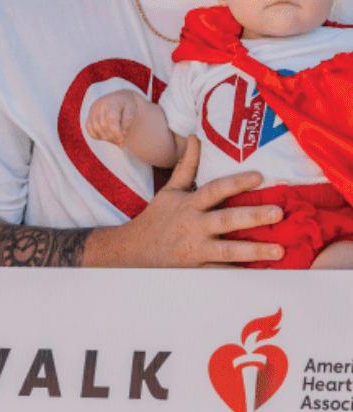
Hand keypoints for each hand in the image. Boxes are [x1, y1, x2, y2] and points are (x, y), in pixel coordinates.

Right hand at [85, 90, 142, 145]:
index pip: (111, 119)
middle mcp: (98, 106)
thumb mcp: (132, 108)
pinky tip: (108, 137)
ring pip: (96, 129)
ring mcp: (92, 111)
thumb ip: (128, 119)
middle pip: (103, 126)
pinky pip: (90, 130)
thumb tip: (122, 133)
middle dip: (113, 137)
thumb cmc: (126, 103)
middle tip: (122, 142)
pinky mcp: (88, 116)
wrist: (118, 97)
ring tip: (116, 141)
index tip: (123, 140)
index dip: (116, 132)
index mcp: (111, 102)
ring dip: (106, 138)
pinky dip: (98, 136)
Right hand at [86, 135, 283, 266]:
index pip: (214, 190)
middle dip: (252, 217)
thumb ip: (187, 165)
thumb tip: (194, 137)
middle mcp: (193, 226)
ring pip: (227, 251)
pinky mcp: (195, 270)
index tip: (259, 176)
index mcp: (188, 205)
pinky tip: (260, 275)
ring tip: (279, 251)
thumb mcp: (169, 191)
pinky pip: (220, 273)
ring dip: (254, 250)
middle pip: (225, 220)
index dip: (235, 182)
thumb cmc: (156, 218)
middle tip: (278, 213)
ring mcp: (194, 250)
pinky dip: (238, 274)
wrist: (131, 252)